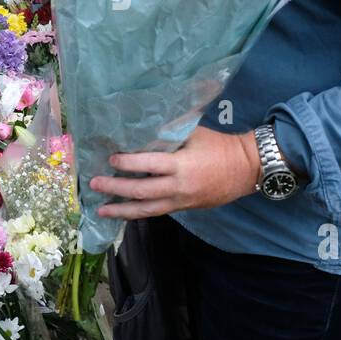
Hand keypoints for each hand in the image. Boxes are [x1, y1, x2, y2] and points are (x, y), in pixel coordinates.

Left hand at [89, 127, 260, 219]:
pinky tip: (124, 213)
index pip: (148, 165)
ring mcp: (181, 201)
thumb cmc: (219, 146)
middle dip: (115, 189)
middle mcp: (178, 187)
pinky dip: (138, 213)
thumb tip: (144, 125)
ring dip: (122, 210)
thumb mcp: (195, 133)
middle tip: (94, 184)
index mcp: (181, 165)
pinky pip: (157, 212)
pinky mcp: (184, 208)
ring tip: (102, 210)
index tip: (111, 159)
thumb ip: (170, 132)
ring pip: (147, 210)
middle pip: (141, 191)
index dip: (128, 164)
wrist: (246, 170)